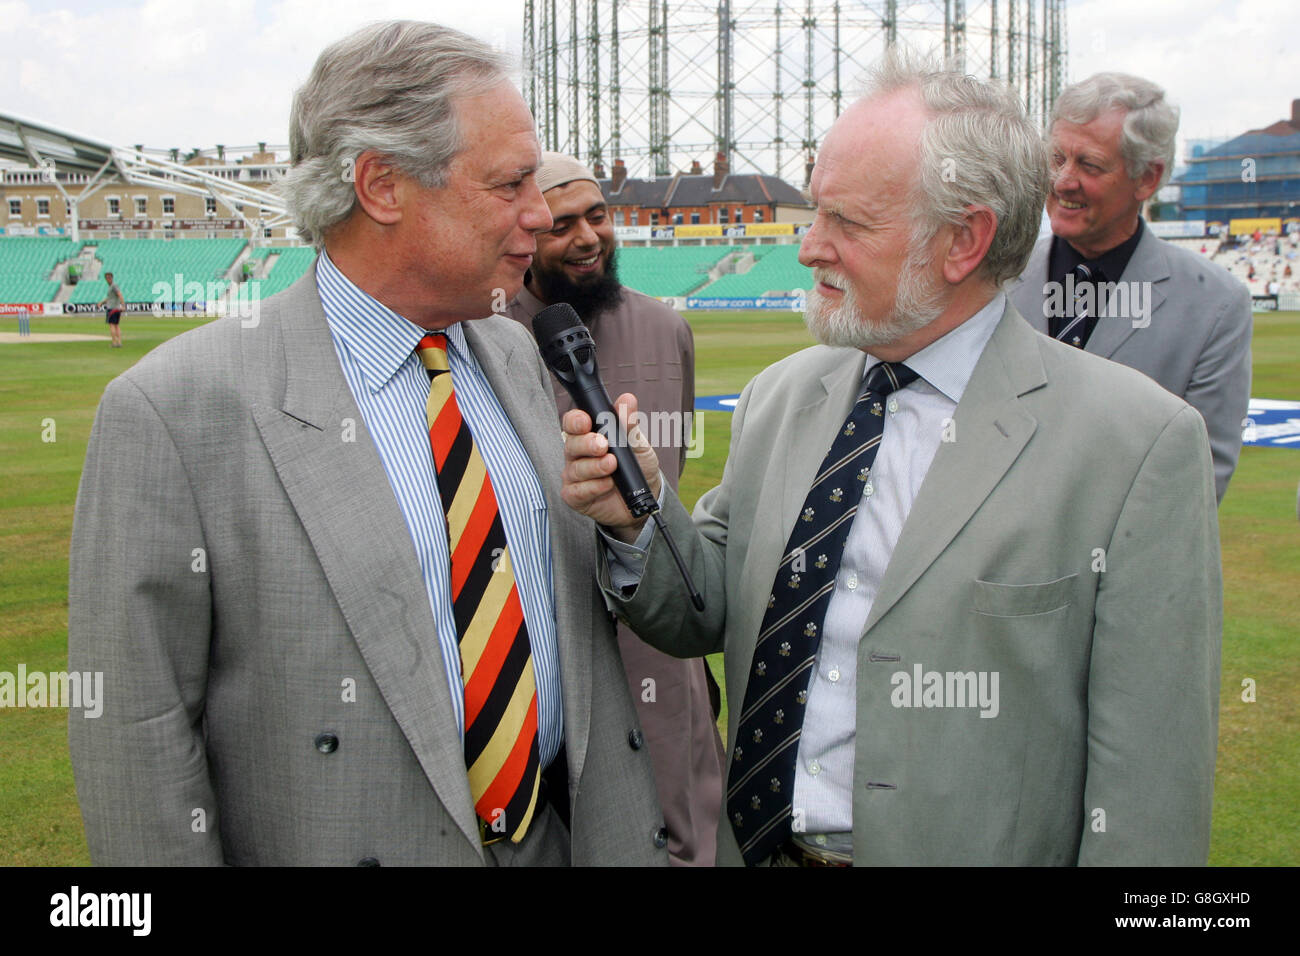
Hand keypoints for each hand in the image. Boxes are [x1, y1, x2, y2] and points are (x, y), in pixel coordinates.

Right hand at [561, 392, 660, 542]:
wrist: (644, 497)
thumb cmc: (637, 466)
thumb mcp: (637, 443)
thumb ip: (629, 423)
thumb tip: (627, 400)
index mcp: (588, 435)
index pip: (573, 422)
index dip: (576, 420)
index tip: (586, 421)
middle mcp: (577, 454)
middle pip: (571, 444)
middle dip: (587, 444)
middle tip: (603, 445)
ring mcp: (575, 475)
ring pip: (575, 468)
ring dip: (594, 466)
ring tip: (612, 465)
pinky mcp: (576, 496)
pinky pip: (576, 491)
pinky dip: (593, 487)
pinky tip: (607, 484)